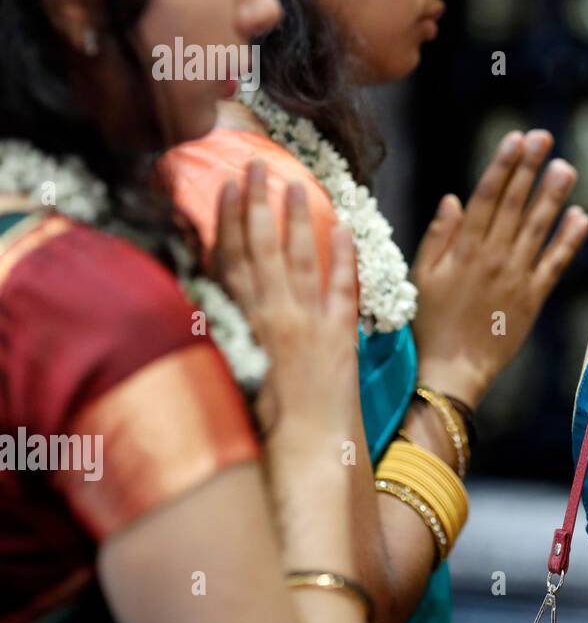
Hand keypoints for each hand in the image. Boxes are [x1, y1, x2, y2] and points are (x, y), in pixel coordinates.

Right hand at [213, 159, 359, 438]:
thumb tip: (208, 301)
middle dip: (258, 204)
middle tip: (256, 165)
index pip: (230, 260)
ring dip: (299, 219)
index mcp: (240, 326)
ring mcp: (309, 324)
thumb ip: (221, 335)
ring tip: (298, 183)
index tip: (227, 187)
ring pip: (301, 259)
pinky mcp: (341, 337)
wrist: (302, 458)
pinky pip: (344, 288)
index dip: (227, 220)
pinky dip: (344, 257)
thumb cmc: (260, 427)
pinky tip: (344, 229)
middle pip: (261, 249)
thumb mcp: (229, 374)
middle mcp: (272, 317)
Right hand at [410, 129, 587, 407]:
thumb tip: (453, 197)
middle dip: (528, 168)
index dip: (502, 166)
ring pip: (537, 229)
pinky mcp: (532, 299)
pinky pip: (554, 265)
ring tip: (565, 166)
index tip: (515, 138)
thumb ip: (439, 236)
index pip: (486, 197)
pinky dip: (568, 241)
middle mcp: (492, 258)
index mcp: (463, 250)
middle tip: (544, 136)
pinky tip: (580, 216)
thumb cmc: (428, 324)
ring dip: (552, 196)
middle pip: (514, 205)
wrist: (450, 372)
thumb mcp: (422, 277)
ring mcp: (515, 278)